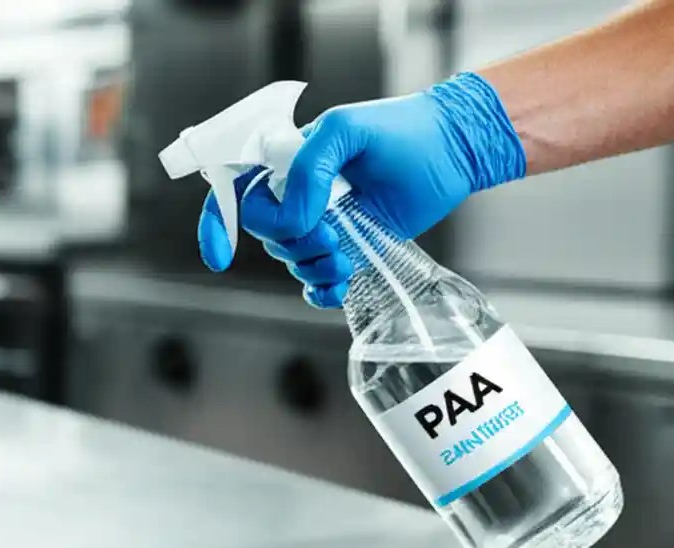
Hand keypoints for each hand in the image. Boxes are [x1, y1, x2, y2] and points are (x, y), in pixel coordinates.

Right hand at [198, 73, 525, 307]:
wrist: (454, 151)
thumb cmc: (404, 130)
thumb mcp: (347, 132)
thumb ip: (309, 168)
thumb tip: (295, 218)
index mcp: (287, 160)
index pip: (236, 192)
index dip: (219, 223)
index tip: (221, 256)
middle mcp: (299, 193)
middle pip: (265, 234)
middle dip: (292, 244)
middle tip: (330, 236)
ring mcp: (323, 221)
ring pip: (291, 258)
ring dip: (311, 267)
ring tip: (345, 257)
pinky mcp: (348, 246)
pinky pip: (317, 279)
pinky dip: (320, 291)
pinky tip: (337, 288)